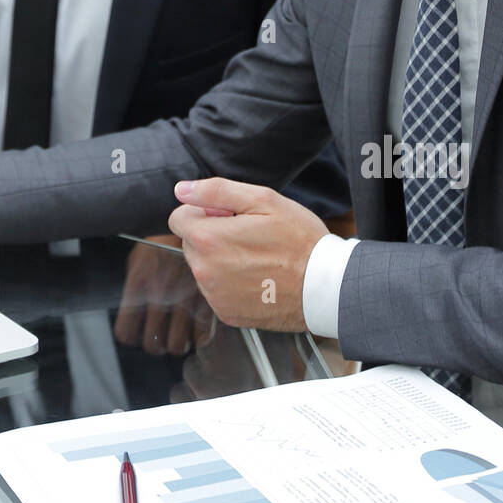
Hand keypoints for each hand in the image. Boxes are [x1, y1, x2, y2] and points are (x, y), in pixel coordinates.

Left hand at [113, 236, 212, 356]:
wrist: (196, 228)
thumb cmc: (166, 239)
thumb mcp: (140, 256)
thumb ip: (134, 284)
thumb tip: (130, 306)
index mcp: (139, 286)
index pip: (125, 332)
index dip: (130, 334)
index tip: (135, 332)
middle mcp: (160, 298)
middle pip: (152, 344)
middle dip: (155, 343)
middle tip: (160, 334)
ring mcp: (185, 302)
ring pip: (177, 346)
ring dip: (177, 342)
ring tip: (179, 332)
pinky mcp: (208, 304)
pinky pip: (202, 338)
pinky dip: (199, 336)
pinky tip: (196, 324)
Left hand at [168, 178, 329, 331]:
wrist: (325, 286)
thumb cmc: (299, 241)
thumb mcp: (263, 200)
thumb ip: (216, 191)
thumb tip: (182, 190)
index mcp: (209, 239)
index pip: (178, 218)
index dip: (204, 211)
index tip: (227, 215)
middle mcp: (205, 271)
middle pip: (191, 243)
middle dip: (212, 235)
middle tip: (247, 235)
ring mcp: (214, 295)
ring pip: (203, 267)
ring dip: (220, 259)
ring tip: (256, 257)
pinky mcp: (226, 313)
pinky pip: (216, 290)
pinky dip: (230, 282)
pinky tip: (257, 277)